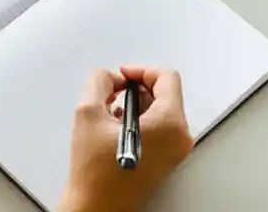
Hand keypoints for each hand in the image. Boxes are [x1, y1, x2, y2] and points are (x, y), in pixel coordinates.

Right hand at [60, 66, 193, 211]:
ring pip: (160, 108)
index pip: (166, 77)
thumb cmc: (95, 175)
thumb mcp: (88, 114)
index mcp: (170, 124)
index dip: (140, 70)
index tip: (121, 76)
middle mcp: (179, 137)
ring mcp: (175, 150)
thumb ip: (99, 82)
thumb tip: (109, 76)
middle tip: (111, 94)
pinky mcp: (167, 158)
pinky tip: (115, 128)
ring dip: (135, 104)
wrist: (95, 208)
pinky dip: (139, 119)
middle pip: (164, 93)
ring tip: (110, 114)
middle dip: (135, 88)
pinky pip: (159, 126)